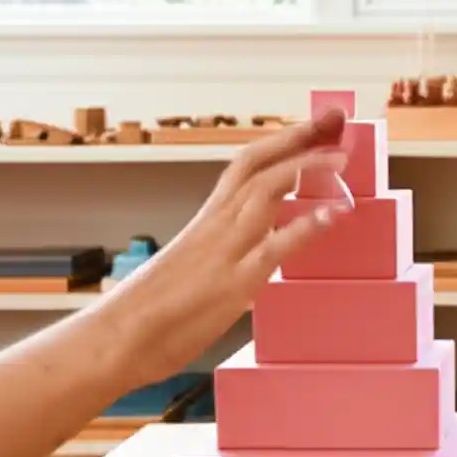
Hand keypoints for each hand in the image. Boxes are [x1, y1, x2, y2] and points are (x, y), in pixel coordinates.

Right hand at [96, 110, 352, 388]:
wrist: (113, 340)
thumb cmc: (146, 316)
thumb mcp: (190, 274)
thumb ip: (221, 259)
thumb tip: (250, 261)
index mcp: (205, 223)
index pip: (245, 168)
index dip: (280, 143)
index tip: (312, 125)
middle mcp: (214, 227)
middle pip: (258, 165)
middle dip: (298, 136)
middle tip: (334, 115)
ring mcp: (223, 252)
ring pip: (265, 191)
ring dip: (307, 167)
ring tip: (343, 154)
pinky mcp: (232, 284)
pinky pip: (274, 247)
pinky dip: (307, 226)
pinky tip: (335, 212)